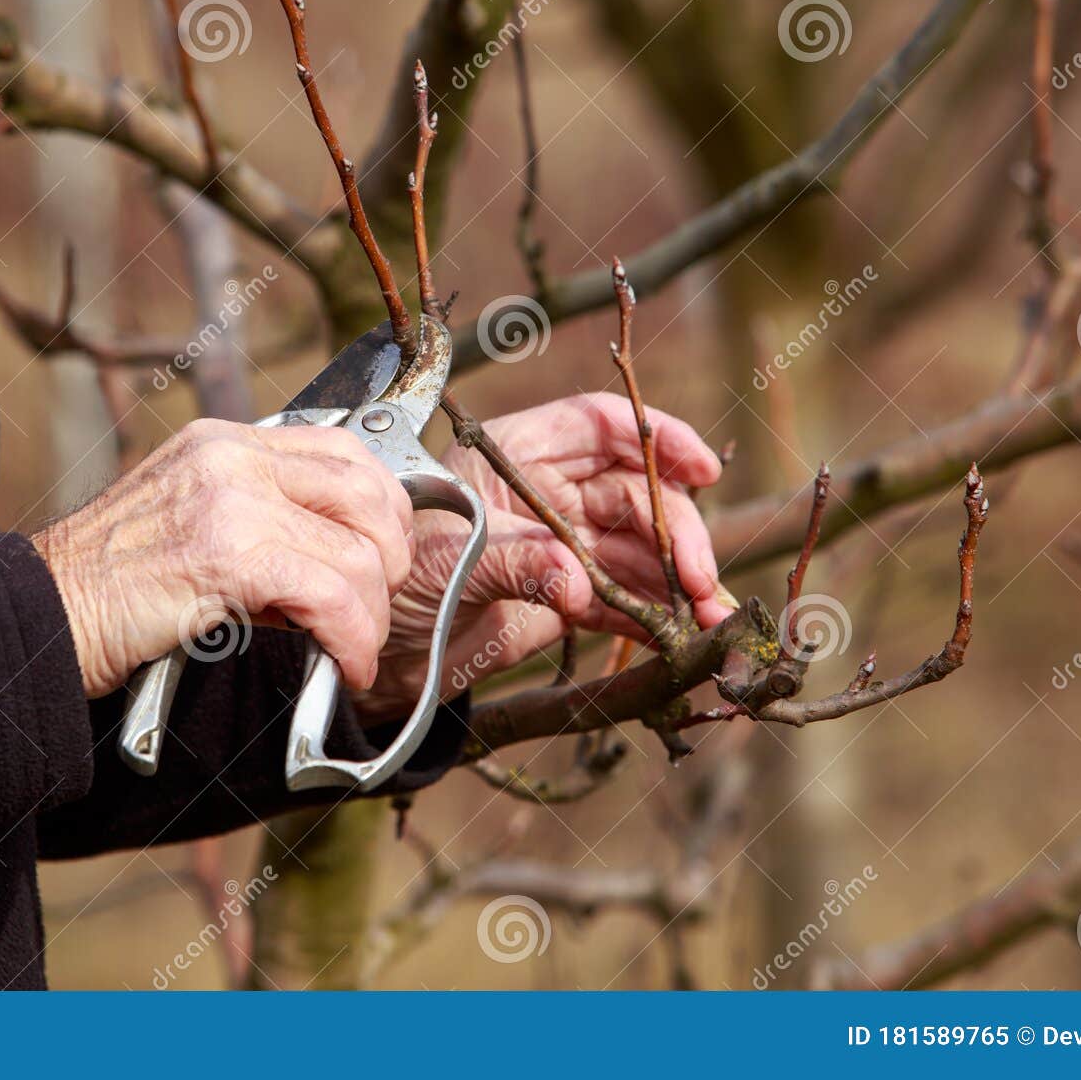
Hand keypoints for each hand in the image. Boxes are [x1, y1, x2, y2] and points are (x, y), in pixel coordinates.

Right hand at [32, 418, 412, 696]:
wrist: (38, 614)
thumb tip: (337, 561)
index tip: (385, 558)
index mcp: (225, 442)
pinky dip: (351, 638)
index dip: (384, 508)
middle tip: (374, 607)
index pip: (344, 449)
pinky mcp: (227, 553)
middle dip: (391, 559)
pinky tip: (343, 665)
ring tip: (351, 650)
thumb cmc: (108, 586)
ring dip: (370, 617)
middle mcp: (232, 457)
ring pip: (357, 553)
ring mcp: (229, 500)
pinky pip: (330, 595)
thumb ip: (260, 522)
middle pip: (367, 492)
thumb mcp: (190, 522)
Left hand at [366, 393, 730, 718]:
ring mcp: (563, 545)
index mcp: (518, 455)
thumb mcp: (449, 561)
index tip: (702, 469)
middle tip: (698, 581)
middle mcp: (548, 493)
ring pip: (640, 551)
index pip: (600, 426)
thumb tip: (579, 581)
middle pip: (635, 494)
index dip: (656, 439)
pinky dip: (655, 616)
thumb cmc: (397, 582)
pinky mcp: (568, 599)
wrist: (375, 653)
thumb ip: (518, 563)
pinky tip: (680, 637)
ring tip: (705, 621)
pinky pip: (625, 599)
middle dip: (676, 534)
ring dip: (678, 584)